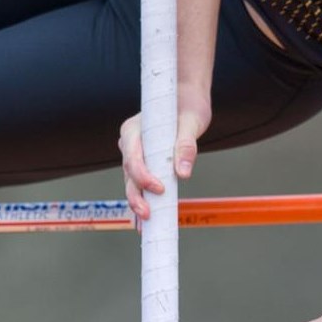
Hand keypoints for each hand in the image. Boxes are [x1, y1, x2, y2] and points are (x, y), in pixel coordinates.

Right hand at [118, 103, 208, 220]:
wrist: (187, 96)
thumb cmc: (187, 104)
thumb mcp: (191, 121)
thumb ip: (186, 145)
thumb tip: (183, 173)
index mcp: (134, 130)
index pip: (133, 158)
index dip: (143, 176)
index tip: (160, 188)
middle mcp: (131, 143)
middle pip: (129, 174)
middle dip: (136, 196)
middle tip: (148, 215)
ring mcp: (137, 153)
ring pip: (133, 181)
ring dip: (138, 202)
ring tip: (146, 224)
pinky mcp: (146, 161)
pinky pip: (141, 182)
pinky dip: (145, 199)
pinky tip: (147, 220)